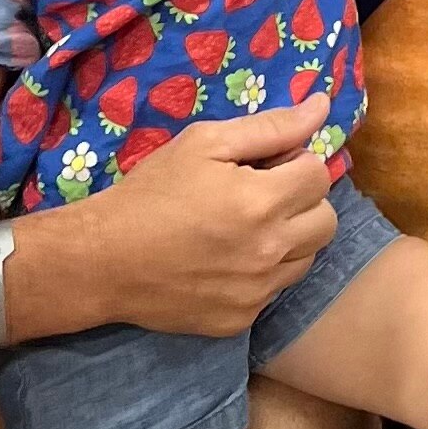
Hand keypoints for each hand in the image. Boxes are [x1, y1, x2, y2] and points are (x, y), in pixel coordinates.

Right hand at [84, 97, 339, 337]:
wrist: (102, 260)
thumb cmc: (151, 192)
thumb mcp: (205, 143)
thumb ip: (271, 126)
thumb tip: (322, 107)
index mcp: (262, 202)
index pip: (319, 175)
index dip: (294, 163)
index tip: (264, 166)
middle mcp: (268, 252)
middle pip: (325, 220)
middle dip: (302, 201)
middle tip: (262, 195)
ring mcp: (256, 292)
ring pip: (306, 258)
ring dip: (289, 238)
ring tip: (245, 228)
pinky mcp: (240, 321)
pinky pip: (275, 290)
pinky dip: (263, 273)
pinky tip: (227, 260)